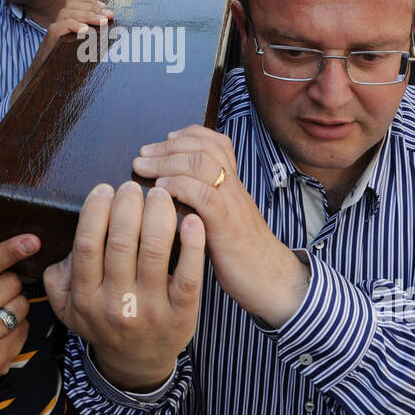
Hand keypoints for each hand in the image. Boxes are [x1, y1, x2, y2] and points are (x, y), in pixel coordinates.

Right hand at [36, 0, 111, 66]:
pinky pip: (58, 28)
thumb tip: (110, 27)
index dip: (91, 2)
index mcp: (66, 23)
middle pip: (70, 5)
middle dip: (92, 8)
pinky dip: (72, 26)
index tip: (106, 8)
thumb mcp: (85, 50)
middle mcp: (58, 25)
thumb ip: (94, 37)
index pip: (76, 3)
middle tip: (109, 15)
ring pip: (65, 13)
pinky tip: (85, 30)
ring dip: (87, 15)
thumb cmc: (68, 69)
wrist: (46, 85)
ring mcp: (52, 34)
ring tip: (102, 22)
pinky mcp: (48, 42)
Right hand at [44, 182, 203, 390]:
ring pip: (155, 252)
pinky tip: (192, 220)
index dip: (96, 210)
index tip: (105, 188)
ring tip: (160, 194)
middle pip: (121, 243)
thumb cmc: (103, 320)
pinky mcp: (183, 313)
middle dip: (128, 205)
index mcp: (86, 297)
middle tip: (133, 187)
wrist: (137, 362)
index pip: (88, 244)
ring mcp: (151, 309)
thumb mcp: (66, 306)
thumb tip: (65, 241)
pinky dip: (193, 244)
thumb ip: (58, 274)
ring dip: (158, 214)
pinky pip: (189, 274)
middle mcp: (117, 304)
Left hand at [132, 126, 309, 326]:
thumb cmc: (240, 252)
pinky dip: (179, 187)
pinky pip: (204, 196)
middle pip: (205, 147)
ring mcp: (232, 205)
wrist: (271, 279)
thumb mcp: (221, 218)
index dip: (187, 135)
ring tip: (143, 167)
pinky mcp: (227, 227)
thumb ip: (201, 201)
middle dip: (169, 146)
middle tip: (142, 155)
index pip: (215, 142)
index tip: (162, 142)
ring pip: (204, 164)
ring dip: (167, 162)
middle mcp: (233, 188)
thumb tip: (168, 189)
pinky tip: (160, 190)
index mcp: (232, 185)